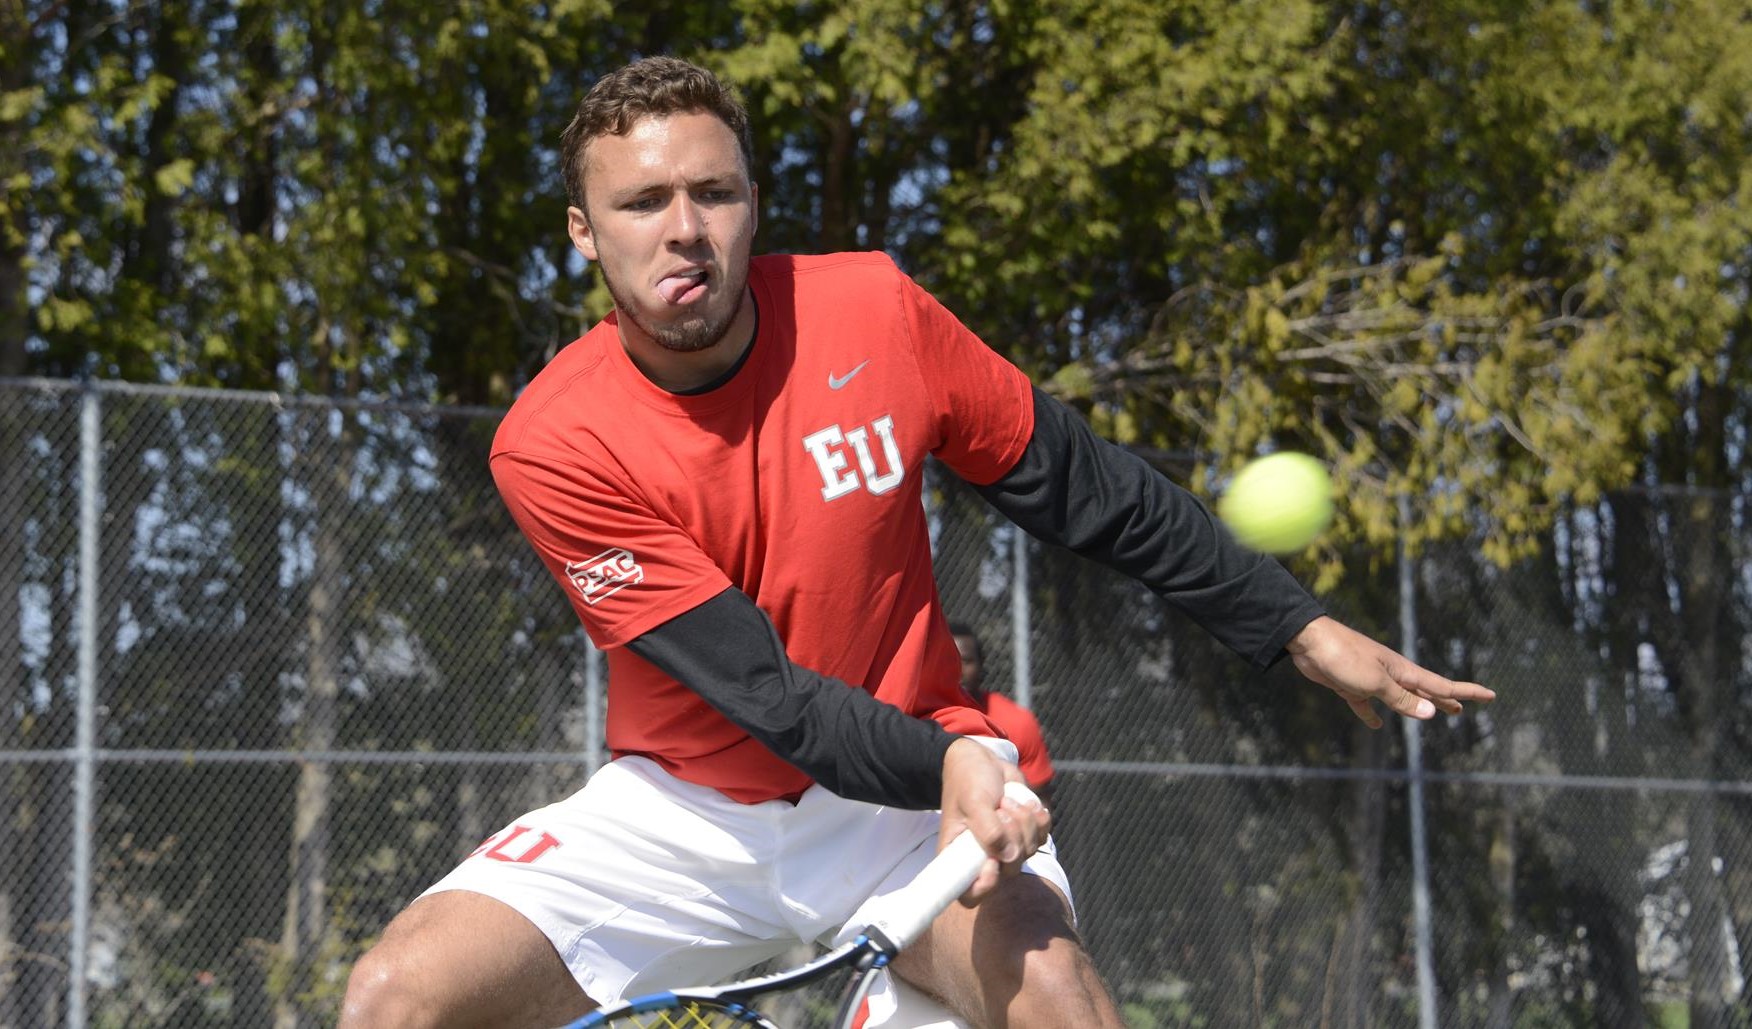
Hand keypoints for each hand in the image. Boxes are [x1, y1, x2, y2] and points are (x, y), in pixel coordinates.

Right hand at [937, 738, 1050, 902]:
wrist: (981, 760)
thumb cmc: (967, 780)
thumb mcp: (974, 801)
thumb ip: (988, 829)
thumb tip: (1009, 856)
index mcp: (958, 856)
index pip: (969, 894)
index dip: (985, 887)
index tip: (993, 862)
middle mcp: (982, 857)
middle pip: (1009, 871)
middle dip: (1013, 837)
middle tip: (1002, 810)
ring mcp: (1005, 847)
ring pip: (1028, 851)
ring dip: (1024, 822)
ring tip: (1007, 800)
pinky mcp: (1023, 834)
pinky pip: (1042, 836)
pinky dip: (1038, 818)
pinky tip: (1026, 802)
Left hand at [1286, 616, 1495, 728]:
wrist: (1308, 641)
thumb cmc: (1344, 657)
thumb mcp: (1375, 682)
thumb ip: (1401, 698)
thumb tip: (1431, 713)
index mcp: (1402, 671)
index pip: (1441, 685)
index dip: (1467, 692)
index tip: (1491, 695)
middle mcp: (1390, 674)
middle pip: (1423, 691)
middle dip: (1444, 700)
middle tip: (1462, 709)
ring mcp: (1370, 678)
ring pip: (1398, 697)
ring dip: (1414, 706)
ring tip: (1428, 715)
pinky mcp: (1349, 684)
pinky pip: (1365, 703)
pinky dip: (1371, 714)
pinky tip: (1374, 723)